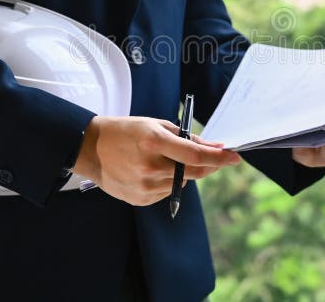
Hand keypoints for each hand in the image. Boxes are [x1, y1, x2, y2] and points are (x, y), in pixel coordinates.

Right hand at [73, 116, 240, 205]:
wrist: (89, 149)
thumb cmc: (125, 131)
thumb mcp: (155, 125)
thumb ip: (186, 138)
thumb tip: (215, 147)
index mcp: (154, 143)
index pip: (196, 156)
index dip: (219, 158)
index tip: (235, 156)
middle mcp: (150, 167)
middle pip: (194, 172)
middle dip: (209, 165)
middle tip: (216, 158)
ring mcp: (144, 186)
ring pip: (181, 183)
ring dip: (182, 172)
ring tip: (162, 159)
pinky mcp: (139, 199)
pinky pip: (166, 193)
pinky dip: (167, 182)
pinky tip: (149, 171)